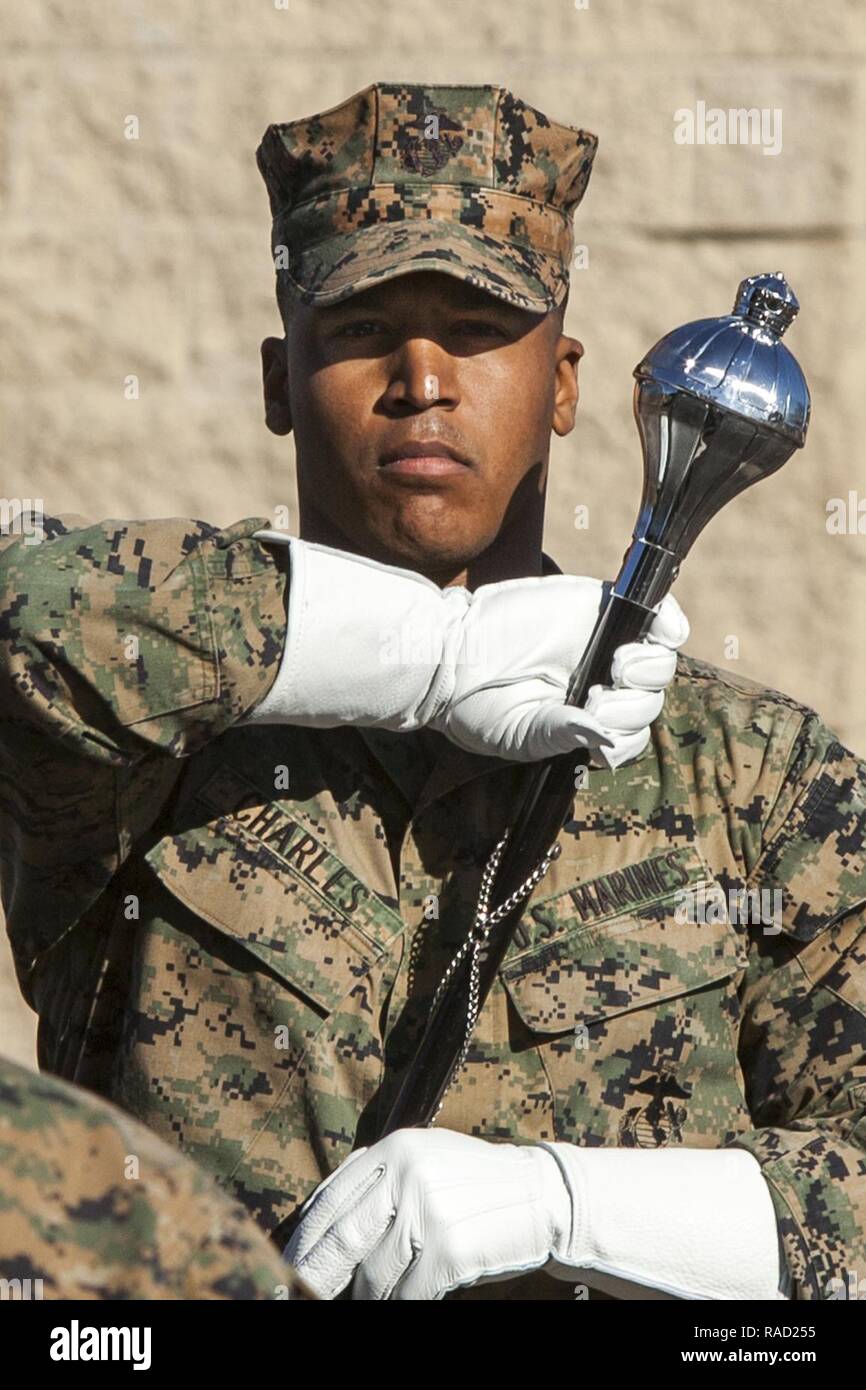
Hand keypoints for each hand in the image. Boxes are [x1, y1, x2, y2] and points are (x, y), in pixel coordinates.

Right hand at [244, 536, 688, 766]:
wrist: (449, 654)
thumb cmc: (477, 704)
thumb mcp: (523, 733)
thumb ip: (564, 735)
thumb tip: (605, 740)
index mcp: (585, 718)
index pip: (631, 734)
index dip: (624, 734)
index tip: (589, 722)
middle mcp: (600, 683)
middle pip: (648, 699)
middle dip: (631, 706)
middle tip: (593, 696)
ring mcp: (607, 643)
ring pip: (659, 664)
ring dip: (645, 671)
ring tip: (614, 665)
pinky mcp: (605, 605)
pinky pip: (662, 618)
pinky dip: (667, 625)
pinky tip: (641, 636)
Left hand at [284, 1127, 571, 1300]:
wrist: (544, 1196)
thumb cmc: (477, 1184)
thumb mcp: (426, 1160)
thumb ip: (378, 1180)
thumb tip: (321, 1225)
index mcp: (395, 1146)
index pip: (331, 1199)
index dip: (306, 1240)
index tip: (291, 1267)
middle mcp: (407, 1171)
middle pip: (341, 1239)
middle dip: (318, 1277)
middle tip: (303, 1295)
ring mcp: (428, 1209)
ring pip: (374, 1275)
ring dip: (372, 1296)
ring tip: (375, 1296)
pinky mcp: (449, 1247)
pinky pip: (407, 1294)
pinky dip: (402, 1304)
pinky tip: (405, 1301)